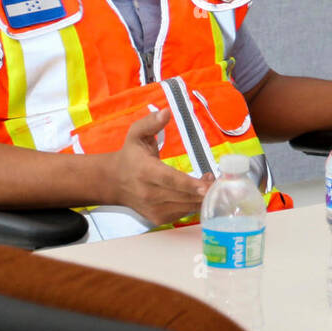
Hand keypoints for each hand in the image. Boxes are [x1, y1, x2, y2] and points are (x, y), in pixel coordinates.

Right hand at [106, 108, 214, 224]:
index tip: (207, 185)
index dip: (189, 184)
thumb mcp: (136, 134)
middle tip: (218, 179)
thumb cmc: (130, 156)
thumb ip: (150, 123)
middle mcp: (149, 193)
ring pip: (186, 206)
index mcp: (145, 171)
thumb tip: (166, 112)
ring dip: (203, 197)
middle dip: (205, 190)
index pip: (169, 179)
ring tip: (210, 182)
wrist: (113, 182)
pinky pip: (184, 213)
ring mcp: (154, 209)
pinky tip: (200, 191)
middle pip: (183, 196)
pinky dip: (196, 204)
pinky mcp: (159, 218)